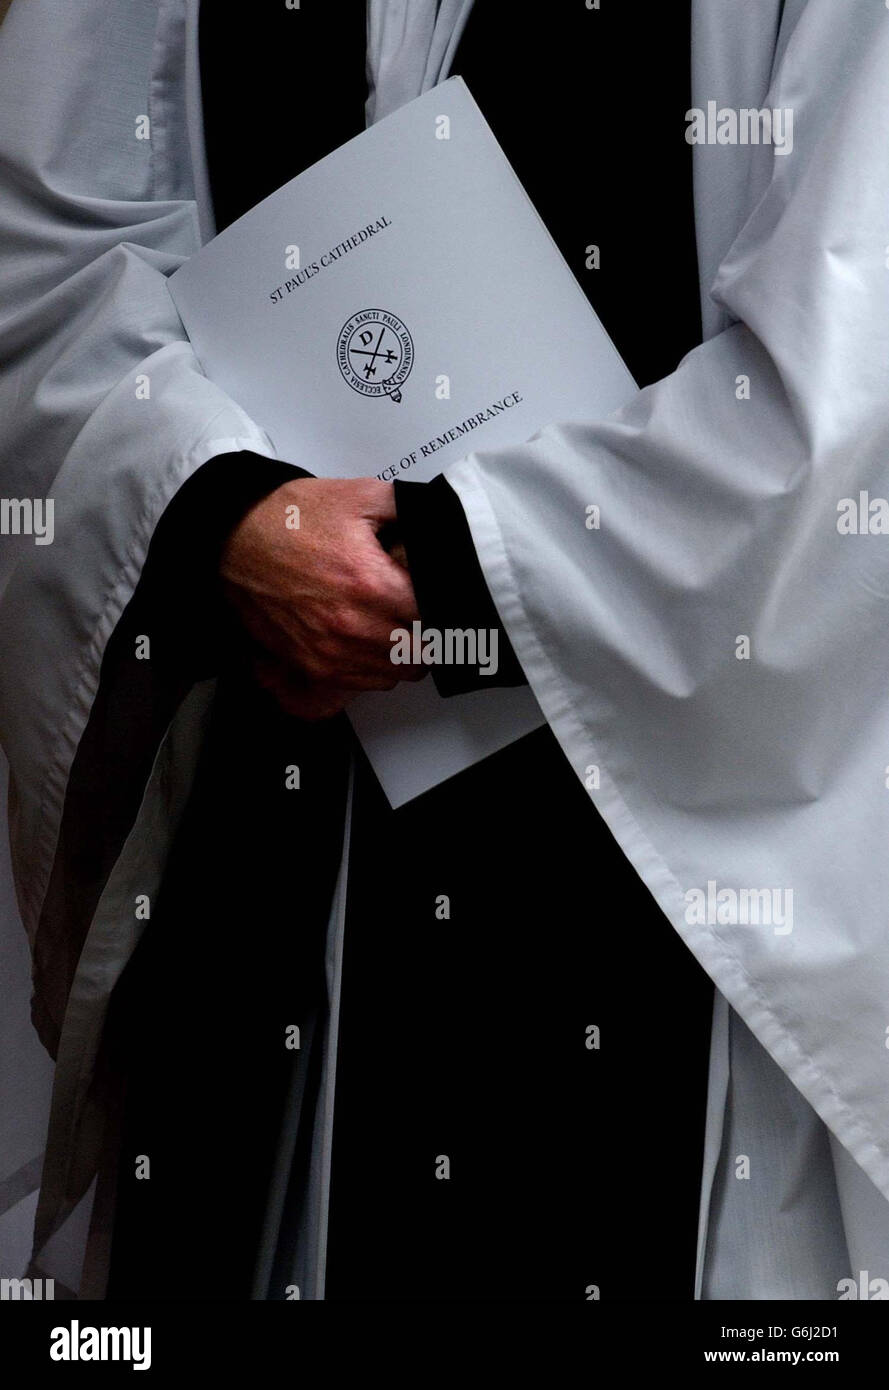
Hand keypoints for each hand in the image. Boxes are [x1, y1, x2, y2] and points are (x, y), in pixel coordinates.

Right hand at [220, 475, 423, 717]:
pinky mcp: (311, 665)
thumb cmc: (289, 518)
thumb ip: (409, 507)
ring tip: (394, 626)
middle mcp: (354, 626)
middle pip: (421, 652)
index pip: (435, 616)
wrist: (231, 539)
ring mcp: (331, 651)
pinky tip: (369, 641)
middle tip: (417, 611)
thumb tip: (438, 522)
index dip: (441, 604)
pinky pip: (363, 684)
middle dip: (427, 632)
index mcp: (372, 584)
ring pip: (395, 674)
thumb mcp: (359, 494)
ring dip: (403, 654)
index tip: (434, 594)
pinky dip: (374, 668)